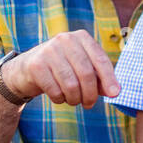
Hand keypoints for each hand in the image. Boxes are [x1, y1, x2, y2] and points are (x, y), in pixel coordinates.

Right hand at [3, 30, 120, 107]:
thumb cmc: (61, 70)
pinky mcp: (36, 65)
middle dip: (90, 94)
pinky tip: (59, 97)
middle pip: (86, 73)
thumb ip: (99, 79)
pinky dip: (60, 99)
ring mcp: (49, 50)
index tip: (115, 94)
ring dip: (75, 99)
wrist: (26, 70)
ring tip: (73, 100)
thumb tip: (114, 92)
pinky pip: (55, 90)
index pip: (100, 59)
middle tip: (89, 104)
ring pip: (71, 84)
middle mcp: (65, 39)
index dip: (109, 79)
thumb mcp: (82, 70)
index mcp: (81, 37)